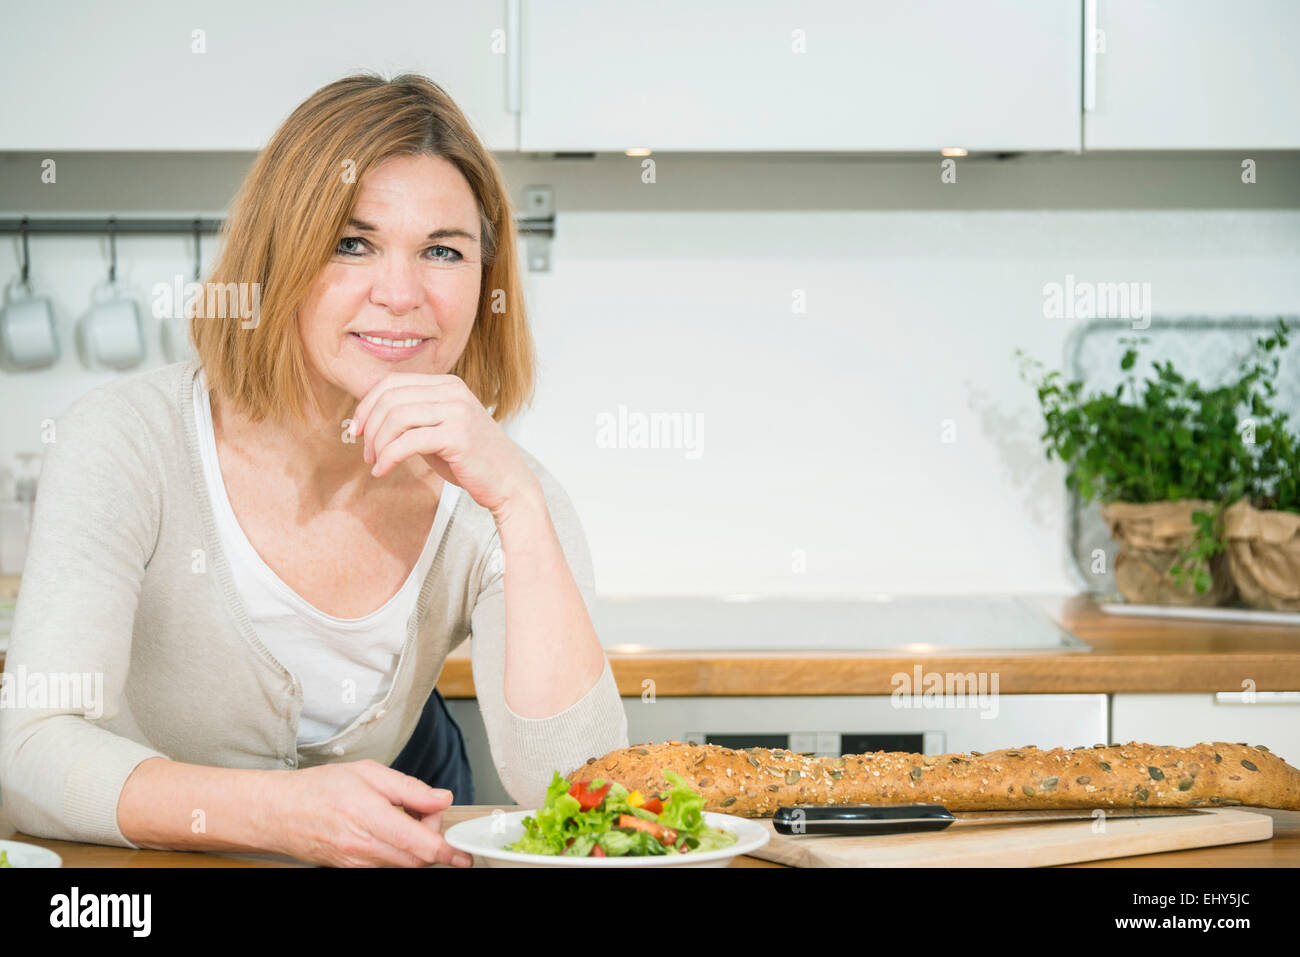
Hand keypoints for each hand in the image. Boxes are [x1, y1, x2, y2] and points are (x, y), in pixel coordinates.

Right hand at [264, 760, 472, 867]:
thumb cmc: (320, 788)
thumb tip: (441, 799)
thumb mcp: (369, 773)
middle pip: (417, 859)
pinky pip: (386, 865)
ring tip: (400, 815)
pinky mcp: (352, 870)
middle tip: (423, 810)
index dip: (447, 851)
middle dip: (431, 838)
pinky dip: (398, 850)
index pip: (420, 845)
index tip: (463, 855)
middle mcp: (364, 848)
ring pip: (404, 863)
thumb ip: (410, 789)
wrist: (280, 812)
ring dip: (415, 844)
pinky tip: (388, 829)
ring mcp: (357, 864)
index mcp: (370, 818)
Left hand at [349, 372, 539, 519]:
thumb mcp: (438, 429)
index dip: (367, 405)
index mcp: (448, 384)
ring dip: (377, 444)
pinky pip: (407, 442)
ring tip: (375, 462)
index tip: (356, 430)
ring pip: (396, 418)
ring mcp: (457, 412)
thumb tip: (367, 417)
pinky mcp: (457, 436)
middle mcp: (453, 391)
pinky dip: (388, 457)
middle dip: (369, 427)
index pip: (392, 382)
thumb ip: (411, 417)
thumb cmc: (470, 460)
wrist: (508, 483)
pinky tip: (383, 470)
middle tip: (365, 452)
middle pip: (390, 398)